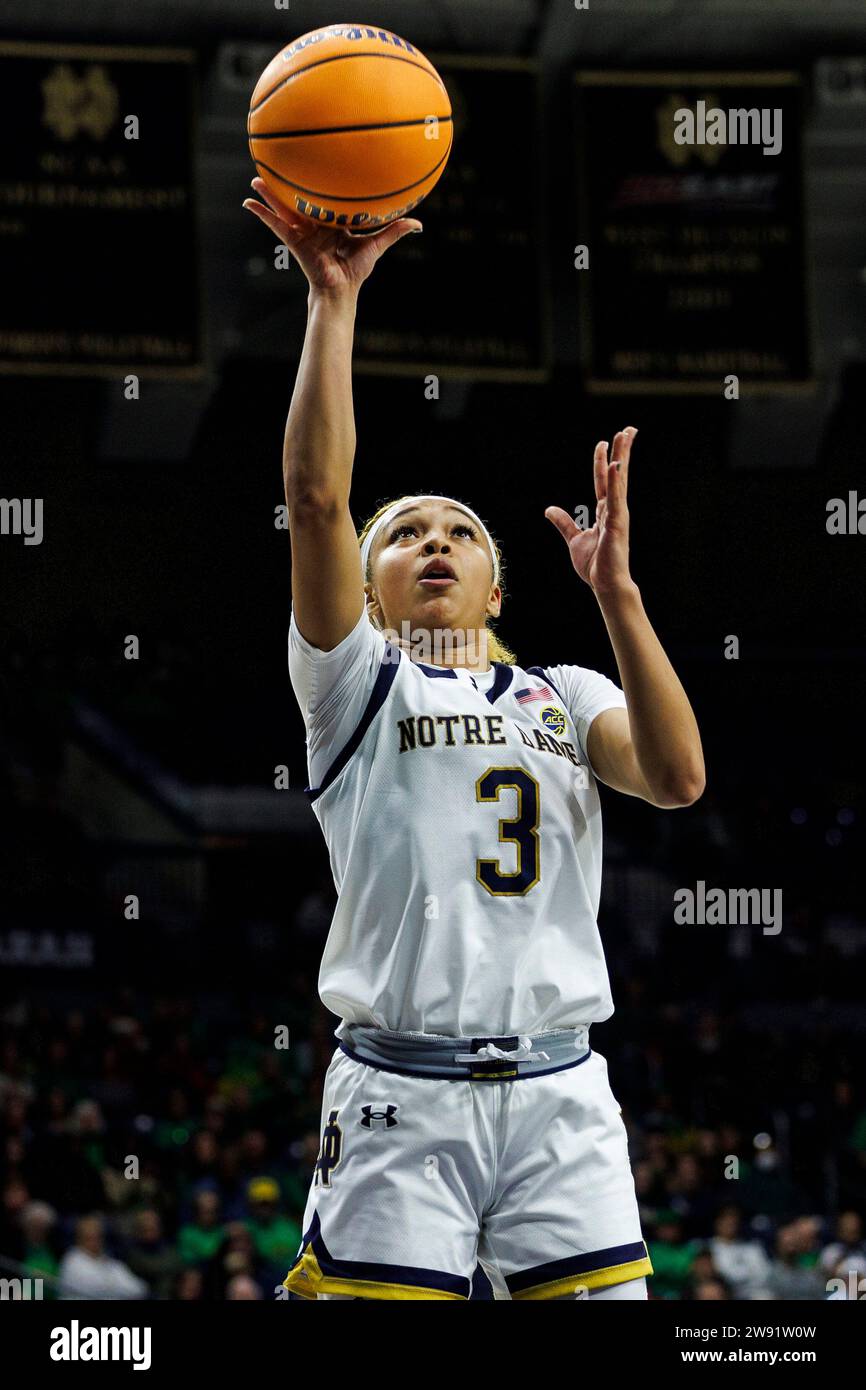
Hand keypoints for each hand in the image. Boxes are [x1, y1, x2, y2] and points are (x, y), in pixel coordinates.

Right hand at [242, 177, 421, 293]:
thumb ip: (395, 231)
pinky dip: (262, 215)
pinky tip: (247, 205)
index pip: (324, 200)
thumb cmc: (357, 270)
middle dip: (289, 184)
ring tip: (255, 179)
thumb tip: (418, 225)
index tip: (315, 166)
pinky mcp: (293, 240)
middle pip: (299, 199)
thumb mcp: (376, 244)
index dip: (320, 184)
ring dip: (269, 194)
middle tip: (280, 164)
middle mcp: (314, 224)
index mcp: (331, 222)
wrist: (341, 289)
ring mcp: (302, 231)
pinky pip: (275, 225)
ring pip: (283, 208)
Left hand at [545, 428, 636, 595]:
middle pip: (617, 474)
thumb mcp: (574, 538)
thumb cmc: (595, 564)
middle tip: (628, 430)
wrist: (605, 584)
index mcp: (604, 511)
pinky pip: (615, 498)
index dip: (603, 461)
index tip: (604, 442)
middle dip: (622, 451)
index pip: (603, 480)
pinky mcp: (617, 524)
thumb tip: (549, 510)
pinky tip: (615, 465)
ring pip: (619, 480)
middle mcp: (613, 509)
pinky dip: (614, 481)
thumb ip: (564, 522)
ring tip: (626, 436)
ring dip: (622, 457)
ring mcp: (617, 515)